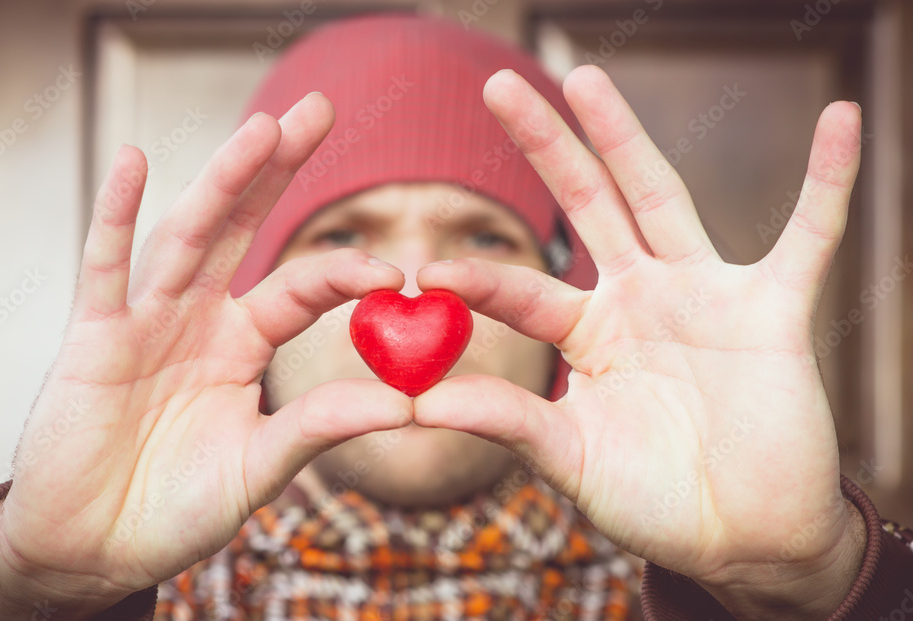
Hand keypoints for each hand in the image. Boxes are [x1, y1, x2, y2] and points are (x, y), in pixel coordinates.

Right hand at [0, 93, 412, 617]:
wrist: (96, 546)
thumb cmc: (178, 508)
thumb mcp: (262, 466)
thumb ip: (322, 427)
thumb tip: (408, 405)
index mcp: (244, 343)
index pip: (303, 287)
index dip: (344, 271)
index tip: (395, 269)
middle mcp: (200, 317)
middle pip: (243, 228)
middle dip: (278, 169)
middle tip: (318, 109)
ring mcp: (147, 320)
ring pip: (187, 236)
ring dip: (222, 181)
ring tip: (263, 129)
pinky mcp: (94, 337)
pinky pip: (105, 267)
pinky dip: (117, 216)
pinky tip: (137, 162)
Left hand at [415, 66, 864, 618]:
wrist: (742, 538)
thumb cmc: (652, 500)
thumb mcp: (571, 459)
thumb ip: (508, 423)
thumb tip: (419, 401)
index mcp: (587, 334)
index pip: (522, 291)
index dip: (477, 278)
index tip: (423, 271)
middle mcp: (639, 298)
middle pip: (584, 205)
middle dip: (543, 148)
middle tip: (494, 85)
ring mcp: (704, 296)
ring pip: (661, 198)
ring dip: (625, 136)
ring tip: (583, 76)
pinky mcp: (772, 310)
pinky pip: (810, 236)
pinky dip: (828, 182)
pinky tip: (840, 118)